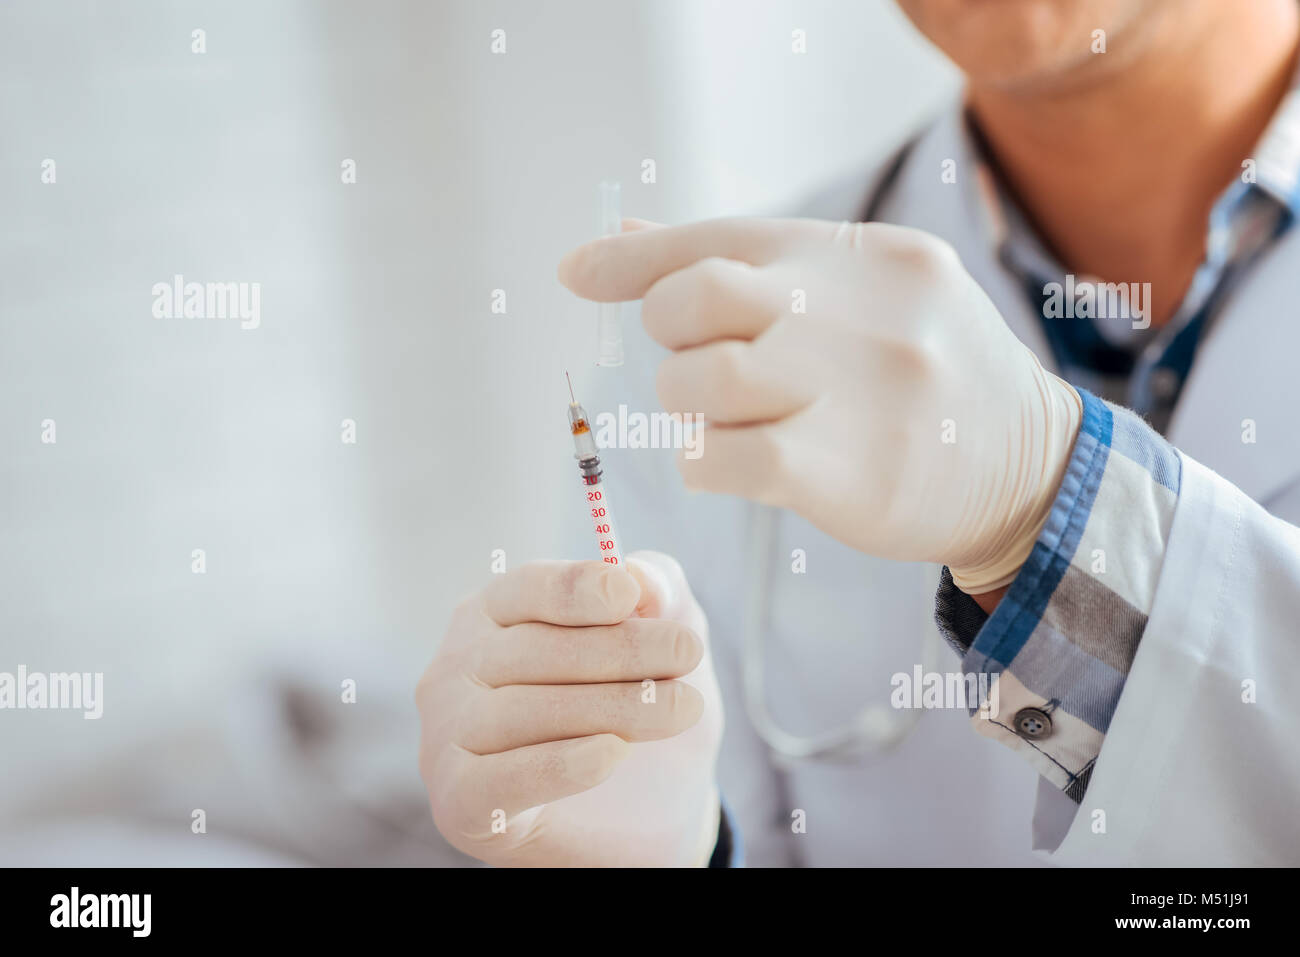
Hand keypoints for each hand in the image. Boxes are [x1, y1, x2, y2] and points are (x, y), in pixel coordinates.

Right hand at [416, 551, 723, 866]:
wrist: (642, 812)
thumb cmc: (639, 706)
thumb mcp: (664, 639)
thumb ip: (658, 591)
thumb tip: (640, 575)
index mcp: (493, 613)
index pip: (525, 589)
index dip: (576, 589)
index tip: (630, 596)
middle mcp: (456, 668)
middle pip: (532, 649)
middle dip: (619, 649)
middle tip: (687, 652)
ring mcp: (447, 735)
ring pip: (522, 712)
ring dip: (611, 707)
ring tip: (681, 708)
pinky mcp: (458, 801)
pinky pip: (502, 780)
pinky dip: (559, 766)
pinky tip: (612, 753)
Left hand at [559, 218, 1081, 592]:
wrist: (1032, 469)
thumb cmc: (923, 375)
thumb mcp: (864, 293)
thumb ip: (756, 266)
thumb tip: (625, 238)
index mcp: (863, 253)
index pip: (722, 236)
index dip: (635, 258)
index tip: (576, 273)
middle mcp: (862, 311)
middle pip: (703, 295)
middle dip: (669, 328)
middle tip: (690, 358)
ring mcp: (859, 393)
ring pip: (707, 378)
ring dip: (684, 401)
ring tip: (718, 416)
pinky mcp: (849, 475)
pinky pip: (726, 457)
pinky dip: (702, 460)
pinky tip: (725, 463)